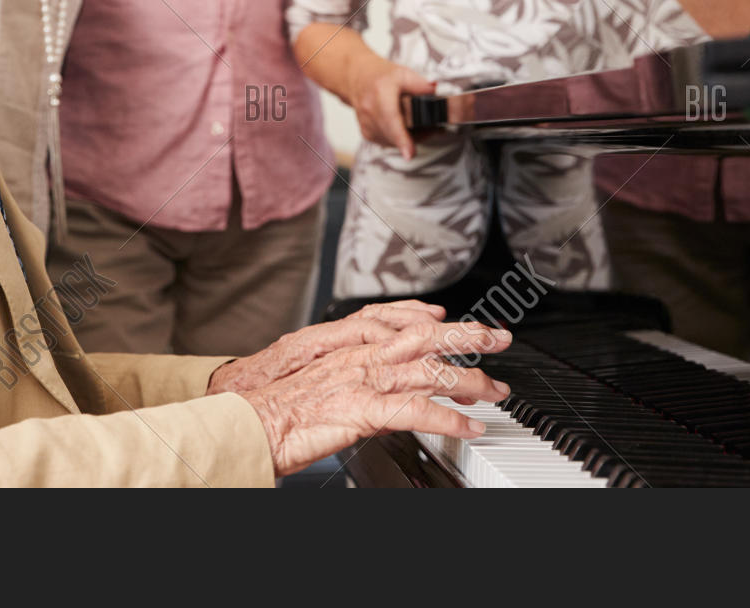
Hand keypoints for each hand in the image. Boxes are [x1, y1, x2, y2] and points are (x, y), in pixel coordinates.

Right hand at [231, 319, 513, 476]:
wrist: (248, 422)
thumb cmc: (279, 413)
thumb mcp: (326, 391)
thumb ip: (360, 388)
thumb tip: (390, 400)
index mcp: (351, 351)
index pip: (406, 327)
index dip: (439, 324)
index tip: (464, 326)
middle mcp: (360, 358)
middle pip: (426, 337)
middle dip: (468, 336)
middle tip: (501, 339)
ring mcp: (361, 380)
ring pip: (429, 371)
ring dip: (469, 381)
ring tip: (496, 392)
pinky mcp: (360, 408)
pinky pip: (414, 411)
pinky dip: (447, 418)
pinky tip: (468, 426)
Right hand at [345, 55, 435, 157]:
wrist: (357, 78)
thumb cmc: (380, 75)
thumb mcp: (403, 73)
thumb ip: (422, 85)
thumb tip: (438, 94)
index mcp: (380, 93)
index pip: (391, 119)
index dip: (401, 138)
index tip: (410, 153)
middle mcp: (370, 111)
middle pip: (395, 134)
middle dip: (418, 137)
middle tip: (436, 130)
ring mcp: (367, 124)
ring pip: (393, 141)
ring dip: (411, 139)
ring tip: (426, 128)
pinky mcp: (367, 134)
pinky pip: (388, 142)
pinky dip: (400, 139)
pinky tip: (409, 130)